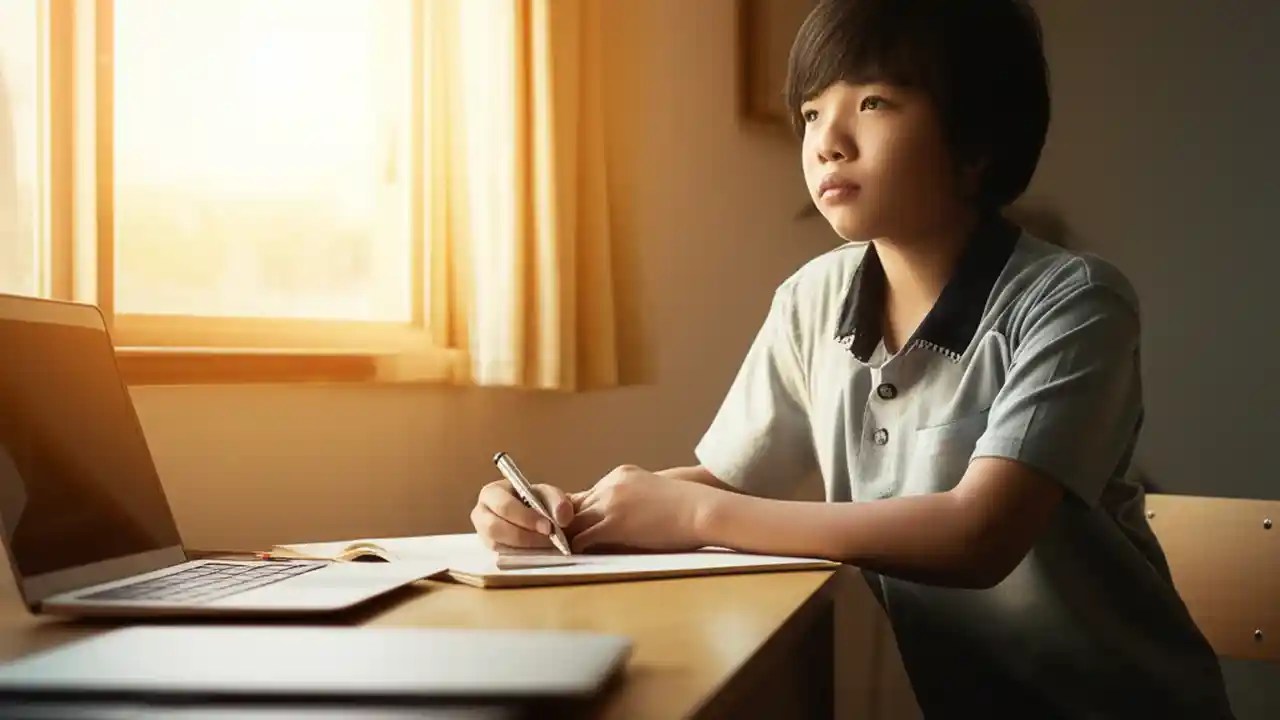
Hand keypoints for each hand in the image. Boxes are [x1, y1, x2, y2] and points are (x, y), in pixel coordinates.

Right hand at [471, 479, 573, 550]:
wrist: (535, 516)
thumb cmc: (536, 501)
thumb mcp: (548, 494)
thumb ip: (558, 501)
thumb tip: (563, 517)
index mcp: (492, 492)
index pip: (503, 506)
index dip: (525, 518)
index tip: (548, 527)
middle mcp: (481, 513)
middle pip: (495, 528)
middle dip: (523, 536)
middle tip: (548, 540)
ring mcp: (483, 534)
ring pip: (497, 545)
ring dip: (523, 548)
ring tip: (546, 547)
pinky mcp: (490, 550)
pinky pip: (502, 556)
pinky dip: (521, 556)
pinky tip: (538, 553)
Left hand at [569, 465, 715, 553]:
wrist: (702, 509)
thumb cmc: (687, 508)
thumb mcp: (654, 492)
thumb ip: (633, 500)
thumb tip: (624, 523)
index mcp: (621, 475)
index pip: (588, 495)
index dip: (580, 513)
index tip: (574, 529)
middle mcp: (611, 484)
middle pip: (575, 505)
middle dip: (566, 524)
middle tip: (558, 543)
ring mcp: (611, 502)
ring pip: (574, 522)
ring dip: (567, 538)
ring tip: (561, 554)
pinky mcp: (614, 523)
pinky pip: (582, 538)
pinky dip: (575, 549)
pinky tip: (574, 558)